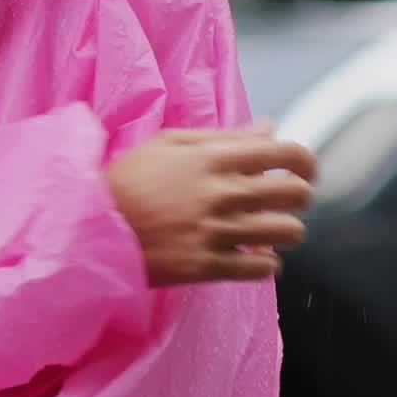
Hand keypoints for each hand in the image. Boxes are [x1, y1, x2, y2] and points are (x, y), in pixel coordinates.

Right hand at [104, 125, 316, 285]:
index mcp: (215, 159)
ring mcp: (216, 232)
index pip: (286, 154)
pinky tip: (253, 257)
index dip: (306, 163)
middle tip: (287, 203)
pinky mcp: (207, 266)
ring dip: (286, 232)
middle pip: (296, 195)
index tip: (303, 172)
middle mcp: (222, 194)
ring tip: (268, 232)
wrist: (90, 228)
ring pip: (287, 233)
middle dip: (301, 198)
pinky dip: (267, 263)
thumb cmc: (128, 181)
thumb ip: (224, 137)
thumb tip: (271, 128)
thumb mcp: (169, 145)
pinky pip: (263, 268)